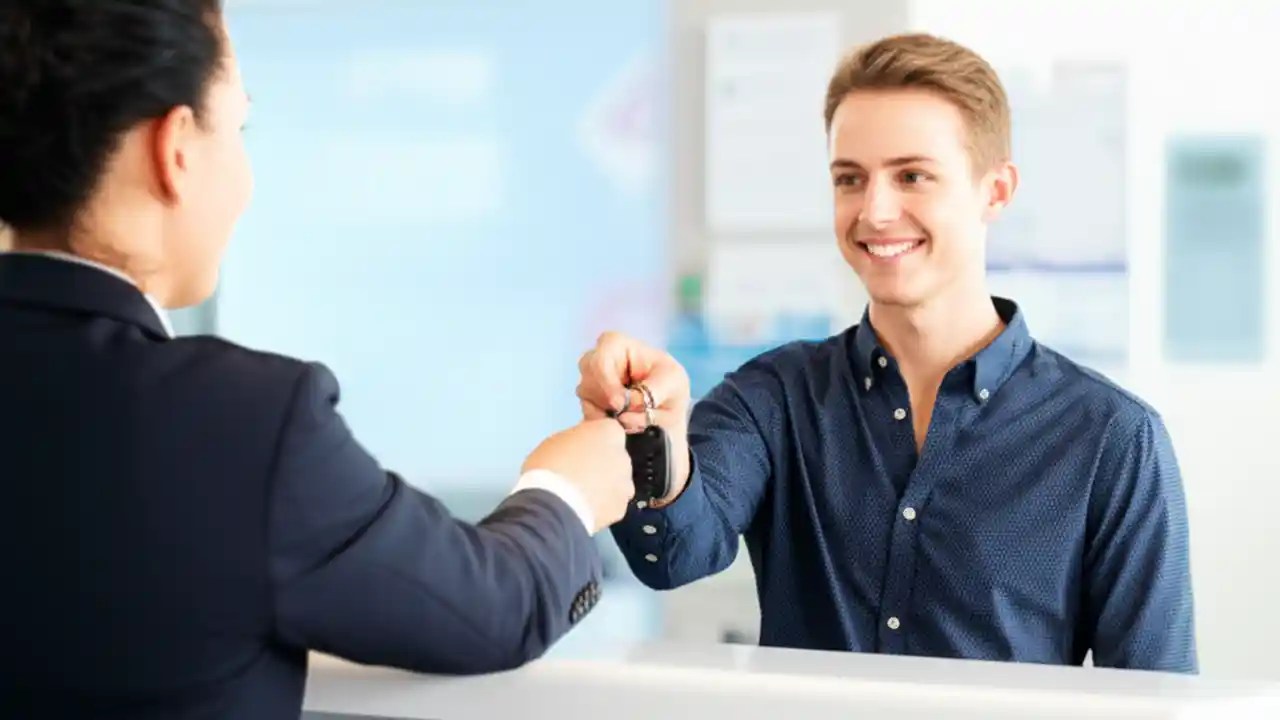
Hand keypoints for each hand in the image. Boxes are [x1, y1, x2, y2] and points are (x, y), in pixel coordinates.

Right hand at [522, 419, 634, 532]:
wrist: (553, 506)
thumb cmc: (549, 468)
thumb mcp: (556, 441)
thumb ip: (576, 440)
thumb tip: (579, 448)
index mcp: (608, 432)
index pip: (608, 430)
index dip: (593, 440)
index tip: (580, 448)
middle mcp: (623, 457)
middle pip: (614, 458)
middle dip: (600, 464)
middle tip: (577, 473)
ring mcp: (625, 485)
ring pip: (616, 483)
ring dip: (603, 487)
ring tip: (578, 496)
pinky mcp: (620, 509)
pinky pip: (612, 504)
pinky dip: (601, 507)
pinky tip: (582, 510)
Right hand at [575, 332, 691, 505]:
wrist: (665, 425)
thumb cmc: (672, 394)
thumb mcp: (674, 387)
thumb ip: (651, 393)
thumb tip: (624, 410)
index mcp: (622, 347)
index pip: (603, 351)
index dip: (606, 378)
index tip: (620, 402)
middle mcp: (602, 361)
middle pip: (587, 370)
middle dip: (603, 396)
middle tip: (621, 415)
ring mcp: (592, 383)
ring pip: (585, 393)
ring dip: (604, 411)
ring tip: (627, 420)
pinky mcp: (589, 404)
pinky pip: (586, 413)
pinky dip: (601, 423)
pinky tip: (616, 426)